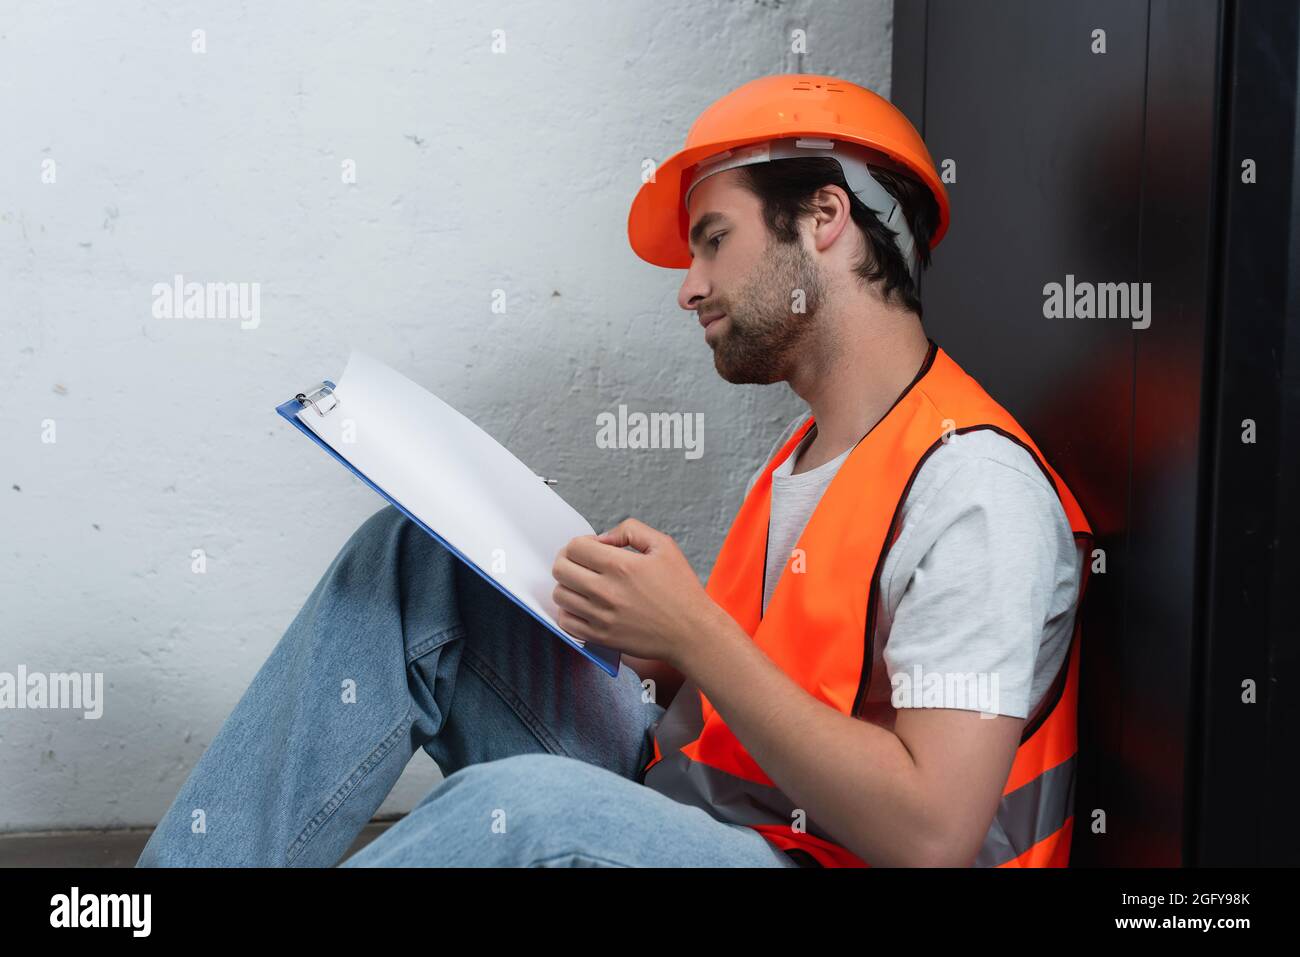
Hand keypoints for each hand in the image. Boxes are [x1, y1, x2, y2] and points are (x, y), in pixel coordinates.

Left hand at [551, 518, 718, 664]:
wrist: (691, 632)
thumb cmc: (681, 591)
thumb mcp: (664, 546)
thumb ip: (631, 531)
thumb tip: (603, 537)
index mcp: (620, 565)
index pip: (574, 547)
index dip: (579, 543)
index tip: (590, 549)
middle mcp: (606, 591)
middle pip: (560, 569)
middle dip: (567, 561)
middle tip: (581, 563)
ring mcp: (601, 616)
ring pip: (560, 595)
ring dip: (568, 586)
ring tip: (584, 585)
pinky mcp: (600, 637)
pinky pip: (566, 623)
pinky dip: (569, 612)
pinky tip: (584, 606)